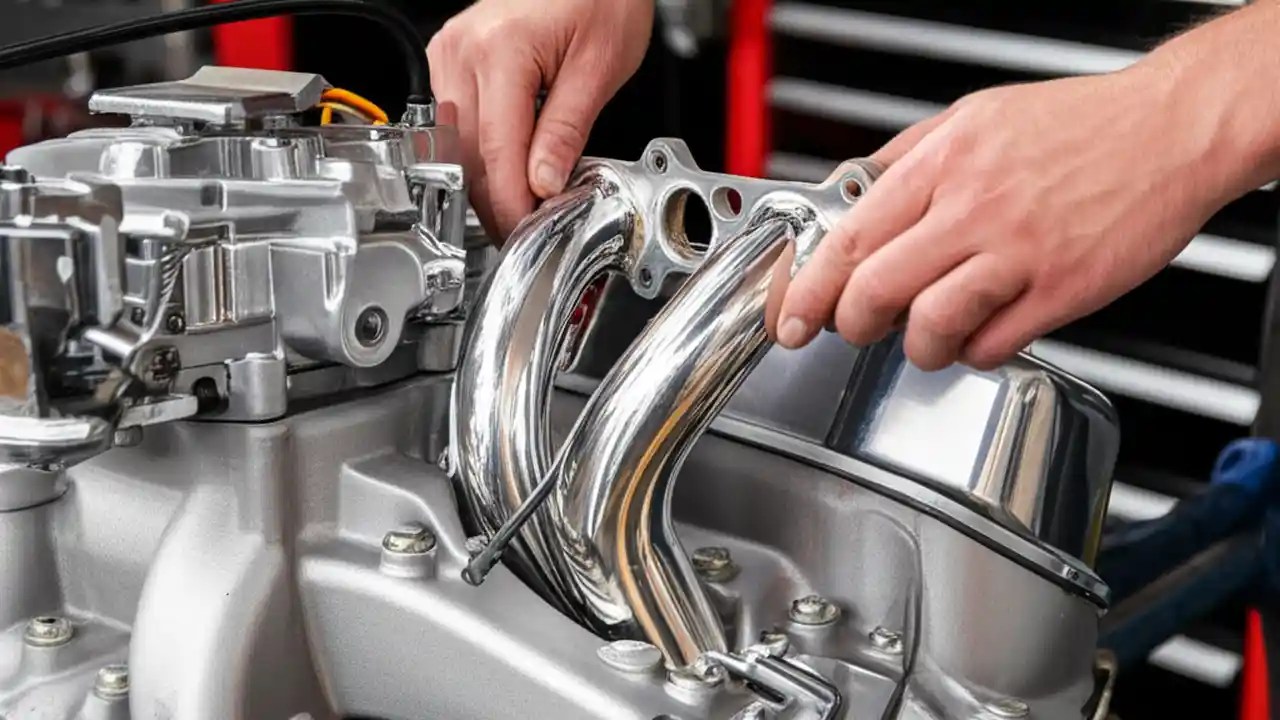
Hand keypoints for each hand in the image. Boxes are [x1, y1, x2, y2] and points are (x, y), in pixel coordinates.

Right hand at [427, 0, 653, 241]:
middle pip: (469, 156)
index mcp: (500, 52)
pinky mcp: (450, 60)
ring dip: (486, 183)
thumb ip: (566, 130)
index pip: (497, 155)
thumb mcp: (600, 67)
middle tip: (527, 231)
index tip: (529, 232)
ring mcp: (449, 54)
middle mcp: (463, 51)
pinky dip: (480, 153)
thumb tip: (543, 184)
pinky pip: (457, 123)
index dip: (513, 205)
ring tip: (521, 207)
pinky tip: (507, 170)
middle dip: (498, 203)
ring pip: (457, 145)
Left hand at [766, 63, 1256, 370]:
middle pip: (875, 290)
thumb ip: (909, 157)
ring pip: (929, 327)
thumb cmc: (1079, 124)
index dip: (807, 288)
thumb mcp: (974, 116)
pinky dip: (973, 353)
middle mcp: (974, 207)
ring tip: (925, 337)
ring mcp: (1019, 253)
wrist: (1172, 128)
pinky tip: (981, 333)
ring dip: (914, 348)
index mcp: (943, 163)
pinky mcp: (1062, 291)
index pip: (849, 238)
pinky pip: (992, 346)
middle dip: (850, 324)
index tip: (790, 317)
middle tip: (855, 329)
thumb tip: (852, 192)